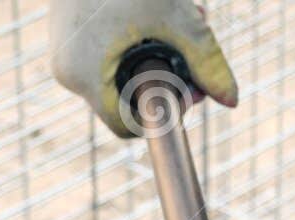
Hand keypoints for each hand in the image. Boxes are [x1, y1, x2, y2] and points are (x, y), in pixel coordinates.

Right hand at [50, 0, 237, 137]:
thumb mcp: (177, 18)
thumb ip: (206, 61)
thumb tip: (232, 100)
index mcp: (87, 78)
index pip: (128, 126)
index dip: (163, 113)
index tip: (187, 89)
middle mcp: (67, 74)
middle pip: (126, 99)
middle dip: (164, 77)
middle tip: (189, 50)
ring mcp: (62, 56)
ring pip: (117, 76)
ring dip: (152, 57)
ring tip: (177, 22)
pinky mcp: (65, 38)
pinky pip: (102, 57)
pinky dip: (132, 43)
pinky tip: (151, 18)